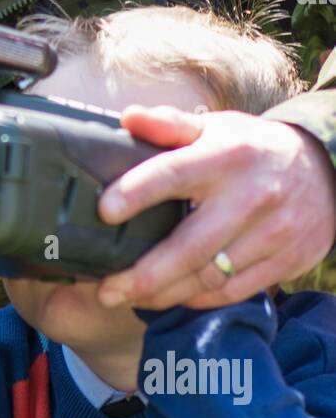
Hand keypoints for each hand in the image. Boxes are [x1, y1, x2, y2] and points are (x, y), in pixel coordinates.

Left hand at [94, 105, 335, 310]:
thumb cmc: (252, 149)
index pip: (174, 173)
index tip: (104, 211)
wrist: (326, 171)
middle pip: (189, 246)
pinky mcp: (286, 260)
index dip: (137, 191)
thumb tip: (127, 118)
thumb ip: (170, 125)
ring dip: (164, 295)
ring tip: (130, 298)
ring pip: (209, 276)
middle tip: (106, 290)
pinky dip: (199, 299)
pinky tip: (173, 298)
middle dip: (143, 275)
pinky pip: (234, 291)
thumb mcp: (217, 128)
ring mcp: (273, 233)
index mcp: (227, 156)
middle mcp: (252, 196)